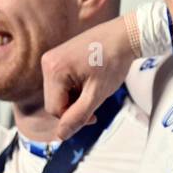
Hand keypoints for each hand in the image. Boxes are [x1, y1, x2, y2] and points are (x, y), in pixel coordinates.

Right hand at [42, 16, 135, 138]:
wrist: (124, 36)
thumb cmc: (113, 62)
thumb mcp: (97, 94)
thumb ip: (78, 116)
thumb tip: (61, 136)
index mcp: (53, 70)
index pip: (54, 110)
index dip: (74, 117)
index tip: (94, 114)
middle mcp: (47, 62)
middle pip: (54, 101)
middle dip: (74, 106)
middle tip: (96, 97)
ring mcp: (52, 58)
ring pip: (58, 93)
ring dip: (75, 97)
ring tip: (94, 85)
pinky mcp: (59, 56)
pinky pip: (61, 82)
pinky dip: (75, 87)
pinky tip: (90, 79)